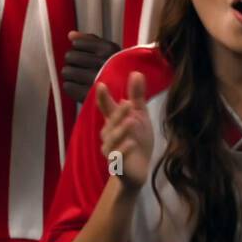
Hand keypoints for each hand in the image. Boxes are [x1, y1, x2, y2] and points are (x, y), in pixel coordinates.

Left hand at [63, 31, 121, 102]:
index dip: (78, 49)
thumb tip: (70, 35)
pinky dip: (71, 87)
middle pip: (70, 57)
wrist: (131, 92)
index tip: (85, 55)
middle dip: (73, 61)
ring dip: (71, 74)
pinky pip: (68, 87)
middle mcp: (103, 62)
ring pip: (67, 71)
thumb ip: (90, 40)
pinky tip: (79, 86)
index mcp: (108, 49)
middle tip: (81, 67)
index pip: (77, 44)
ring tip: (80, 77)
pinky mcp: (89, 95)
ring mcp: (96, 80)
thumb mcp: (110, 50)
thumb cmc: (118, 70)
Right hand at [96, 72, 152, 190]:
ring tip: (132, 122)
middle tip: (128, 103)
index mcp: (114, 122)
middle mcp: (109, 135)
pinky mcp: (117, 165)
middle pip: (111, 123)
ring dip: (121, 131)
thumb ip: (137, 96)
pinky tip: (132, 143)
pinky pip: (117, 157)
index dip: (103, 97)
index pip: (107, 108)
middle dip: (118, 114)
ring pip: (112, 140)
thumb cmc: (137, 139)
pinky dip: (123, 150)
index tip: (101, 85)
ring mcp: (111, 150)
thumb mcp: (140, 116)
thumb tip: (136, 72)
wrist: (139, 169)